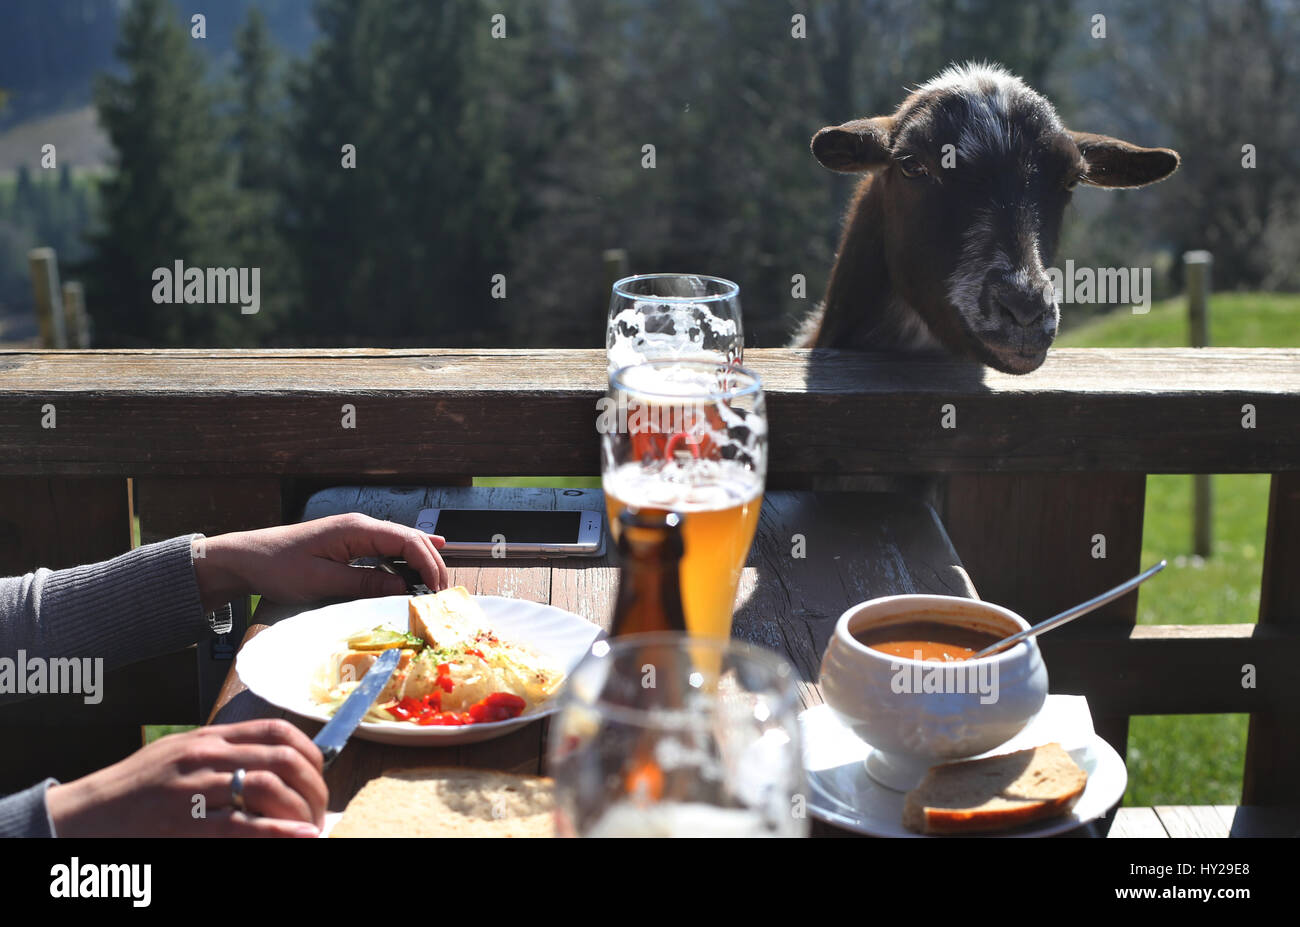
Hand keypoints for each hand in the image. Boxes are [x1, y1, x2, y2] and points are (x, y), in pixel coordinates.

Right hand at [46, 720, 327, 836]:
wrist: (84, 812)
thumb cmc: (134, 787)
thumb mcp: (180, 754)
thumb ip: (222, 752)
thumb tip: (271, 760)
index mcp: (208, 738)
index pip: (276, 730)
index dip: (310, 752)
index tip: (320, 774)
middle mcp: (206, 756)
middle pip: (282, 758)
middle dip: (313, 785)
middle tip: (321, 808)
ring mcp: (195, 788)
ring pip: (268, 786)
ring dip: (300, 809)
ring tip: (312, 826)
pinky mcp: (184, 822)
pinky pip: (241, 825)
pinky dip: (277, 831)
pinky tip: (299, 836)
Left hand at [194, 513, 449, 610]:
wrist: (247, 558)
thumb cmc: (279, 568)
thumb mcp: (322, 582)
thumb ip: (364, 584)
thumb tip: (403, 590)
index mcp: (357, 530)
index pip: (407, 541)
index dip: (428, 564)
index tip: (437, 591)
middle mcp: (361, 526)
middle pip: (411, 540)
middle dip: (432, 564)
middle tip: (443, 595)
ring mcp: (357, 533)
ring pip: (402, 543)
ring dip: (422, 562)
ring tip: (436, 587)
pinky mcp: (350, 543)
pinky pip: (388, 548)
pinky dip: (408, 556)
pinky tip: (426, 556)